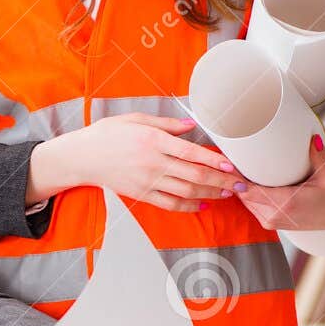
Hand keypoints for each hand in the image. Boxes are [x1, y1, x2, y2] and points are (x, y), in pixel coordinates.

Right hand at [29, 114, 238, 212]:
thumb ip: (166, 124)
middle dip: (223, 181)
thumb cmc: (107, 135)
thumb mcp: (135, 119)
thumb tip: (192, 126)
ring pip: (187, 191)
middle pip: (196, 175)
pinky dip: (189, 206)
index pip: (192, 153)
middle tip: (242, 184)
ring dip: (211, 194)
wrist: (81, 157)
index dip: (217, 161)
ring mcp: (147, 181)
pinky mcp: (141, 194)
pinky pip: (170, 204)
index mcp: (153, 141)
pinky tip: (202, 204)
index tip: (234, 166)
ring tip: (227, 193)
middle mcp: (153, 163)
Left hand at [234, 135, 324, 230]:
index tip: (226, 163)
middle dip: (233, 179)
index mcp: (287, 204)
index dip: (235, 178)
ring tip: (231, 167)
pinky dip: (245, 193)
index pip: (250, 191)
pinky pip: (250, 206)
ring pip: (244, 201)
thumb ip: (318, 156)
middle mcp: (275, 216)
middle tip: (224, 158)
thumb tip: (312, 138)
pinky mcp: (269, 222)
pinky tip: (241, 179)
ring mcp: (271, 221)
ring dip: (237, 186)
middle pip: (243, 195)